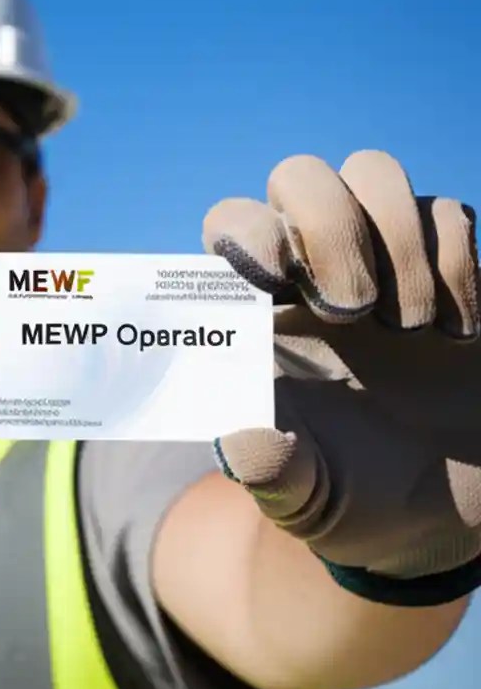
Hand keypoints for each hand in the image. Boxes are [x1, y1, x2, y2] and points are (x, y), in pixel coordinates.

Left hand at [203, 150, 480, 605]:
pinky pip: (449, 212)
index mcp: (258, 314)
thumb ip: (270, 471)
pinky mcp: (453, 271)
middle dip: (329, 227)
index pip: (231, 226)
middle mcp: (313, 273)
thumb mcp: (304, 498)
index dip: (244, 229)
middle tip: (353, 313)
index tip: (269, 278)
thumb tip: (236, 441)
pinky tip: (460, 335)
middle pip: (300, 176)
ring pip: (373, 172)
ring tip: (413, 330)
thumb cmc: (352, 498)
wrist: (446, 516)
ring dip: (396, 240)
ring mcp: (384, 263)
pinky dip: (457, 264)